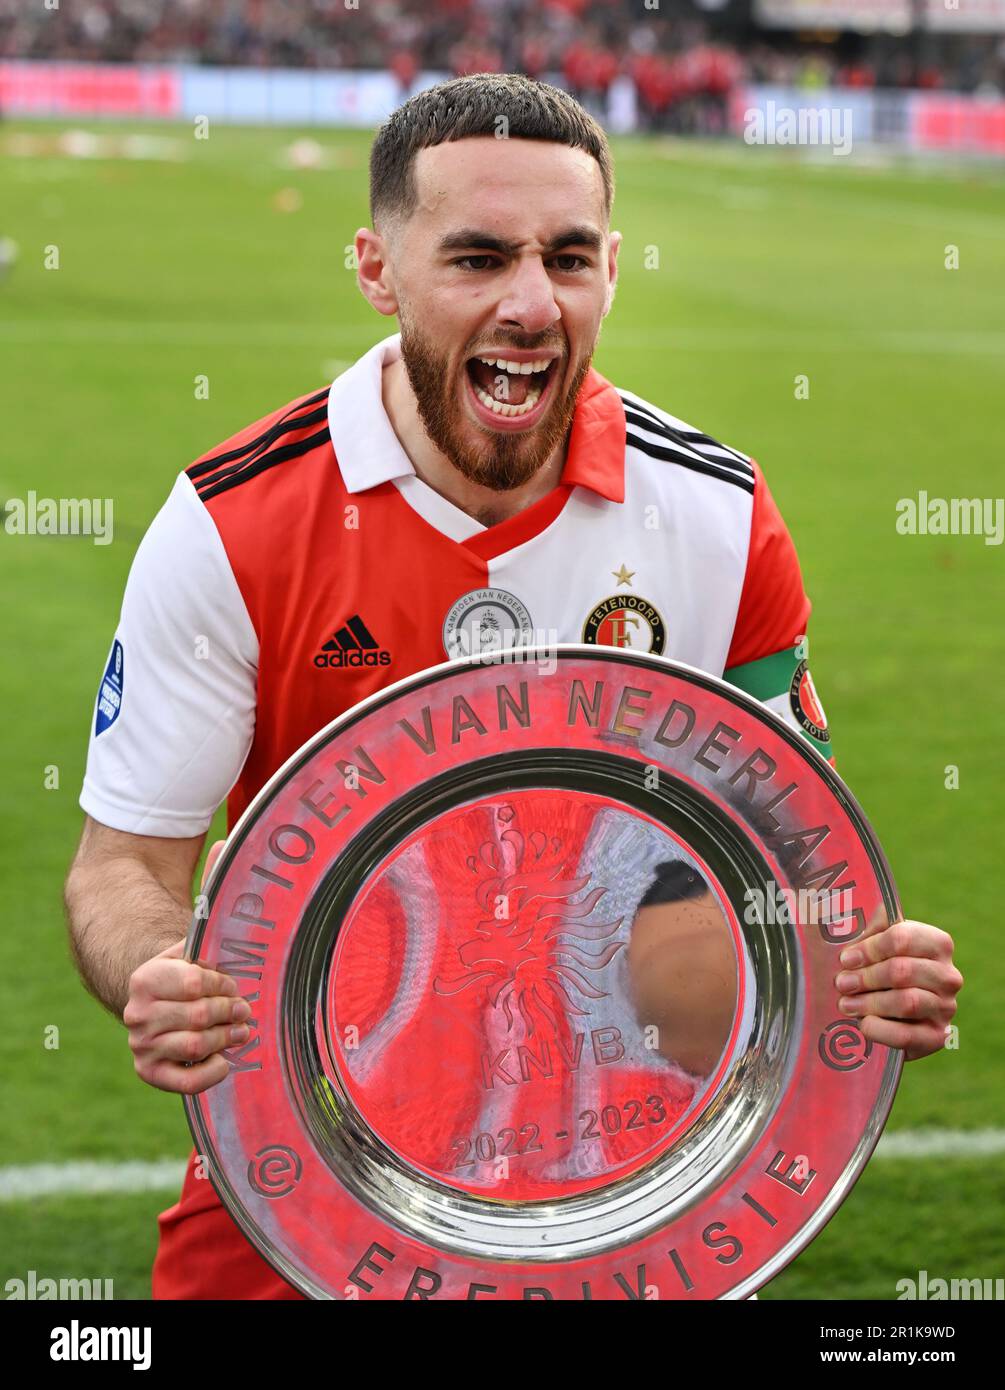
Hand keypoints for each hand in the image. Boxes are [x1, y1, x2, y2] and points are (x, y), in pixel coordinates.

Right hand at [124, 840, 244, 1093]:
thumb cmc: (192, 965)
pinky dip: (210, 1073)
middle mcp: (136, 1010)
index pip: (198, 982)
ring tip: (240, 1029)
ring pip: (197, 1046)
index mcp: (148, 974)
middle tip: (245, 1009)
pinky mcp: (148, 1072)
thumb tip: (230, 838)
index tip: (233, 982)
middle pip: (203, 1016)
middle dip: (233, 1012)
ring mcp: (140, 1043)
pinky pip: (185, 1082)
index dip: (226, 984)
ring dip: (228, 1039)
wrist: (161, 1002)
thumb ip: (213, 889)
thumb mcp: (200, 931)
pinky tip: (224, 1059)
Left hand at [834, 919, 962, 1060]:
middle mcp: (948, 975)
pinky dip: (880, 1029)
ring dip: (870, 1002)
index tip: (846, 958)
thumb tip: (860, 909)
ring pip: (907, 1002)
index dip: (870, 948)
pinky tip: (863, 1024)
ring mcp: (945, 1007)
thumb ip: (874, 927)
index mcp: (937, 943)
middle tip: (841, 983)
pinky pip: (906, 1035)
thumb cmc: (882, 970)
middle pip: (903, 970)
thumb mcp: (878, 945)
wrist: (897, 1016)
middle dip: (866, 976)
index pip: (902, 938)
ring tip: (845, 1004)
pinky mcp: (937, 1037)